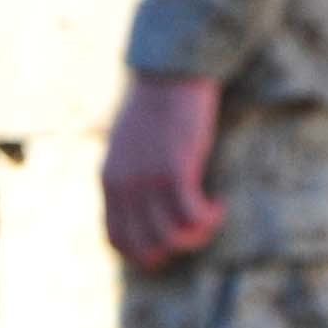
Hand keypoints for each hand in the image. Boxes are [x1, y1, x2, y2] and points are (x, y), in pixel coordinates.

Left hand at [102, 74, 225, 269]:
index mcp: (109, 181)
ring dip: (197, 235)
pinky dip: (209, 218)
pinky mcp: (175, 170)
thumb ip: (127, 174)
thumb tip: (142, 203)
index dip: (142, 253)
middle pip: (144, 248)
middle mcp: (124, 186)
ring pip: (171, 238)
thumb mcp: (128, 145)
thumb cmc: (155, 105)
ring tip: (211, 216)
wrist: (169, 73)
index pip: (116, 239)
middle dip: (173, 250)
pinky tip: (219, 202)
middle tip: (195, 231)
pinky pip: (192, 216)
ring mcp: (147, 180)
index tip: (167, 246)